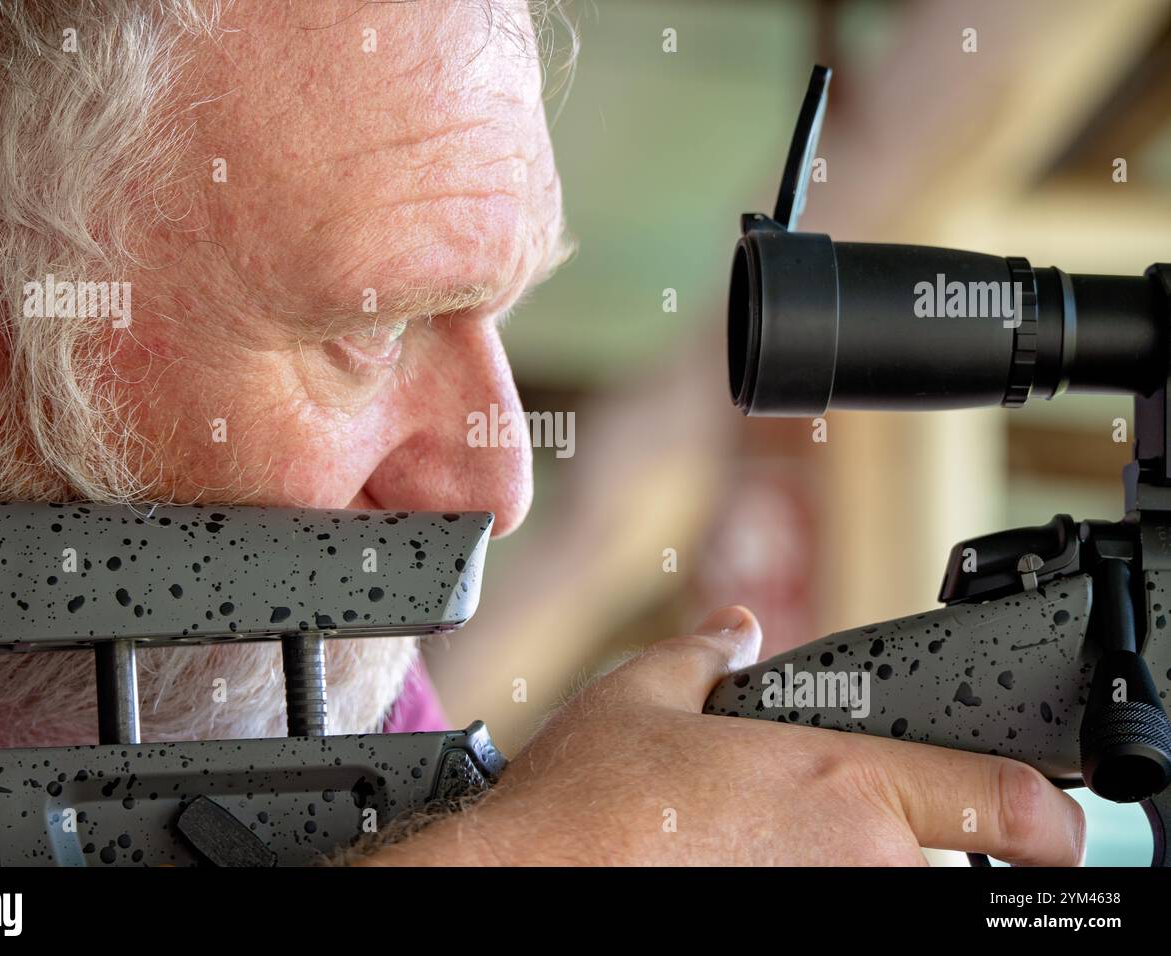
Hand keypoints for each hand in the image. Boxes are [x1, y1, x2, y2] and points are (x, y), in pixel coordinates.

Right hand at [363, 606, 1085, 865]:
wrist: (526, 884)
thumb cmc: (583, 806)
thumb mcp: (642, 696)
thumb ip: (704, 654)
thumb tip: (732, 628)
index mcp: (841, 784)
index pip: (1009, 808)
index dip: (1042, 816)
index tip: (1042, 822)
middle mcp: (857, 864)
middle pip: (938, 859)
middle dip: (891, 836)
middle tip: (809, 820)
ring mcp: (831, 916)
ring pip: (882, 891)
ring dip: (842, 866)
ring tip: (754, 845)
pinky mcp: (798, 941)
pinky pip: (831, 912)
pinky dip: (799, 884)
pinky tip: (732, 868)